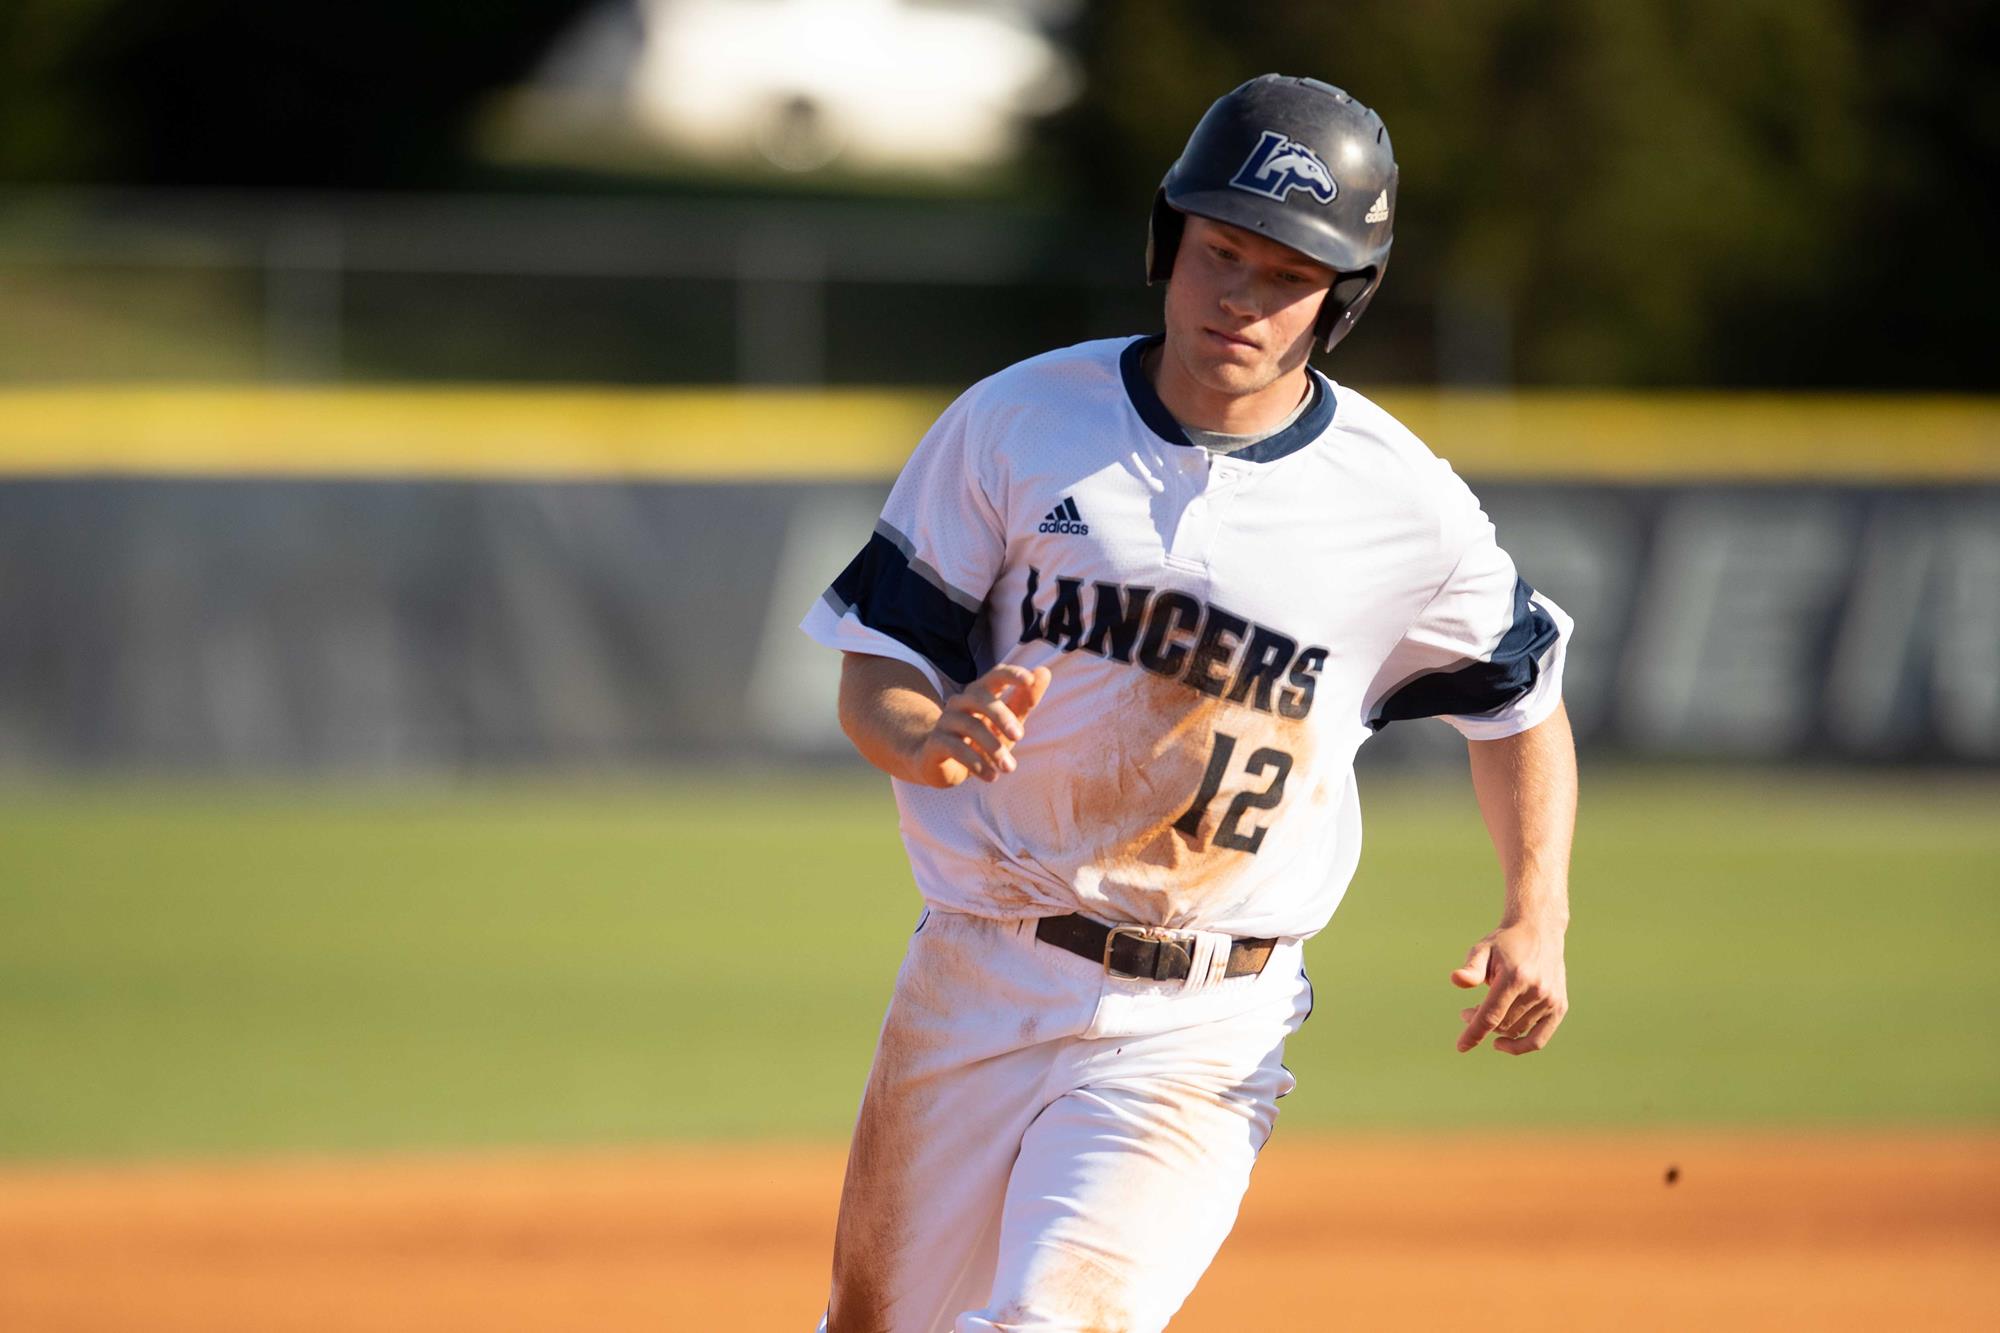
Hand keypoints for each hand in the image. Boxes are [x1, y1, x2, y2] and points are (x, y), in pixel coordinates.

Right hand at [911, 664, 1051, 787]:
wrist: (942, 764)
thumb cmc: (981, 739)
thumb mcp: (1007, 722)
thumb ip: (1025, 700)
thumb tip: (1044, 671)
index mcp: (980, 692)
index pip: (995, 675)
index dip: (1011, 674)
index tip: (1029, 680)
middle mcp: (961, 702)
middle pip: (979, 698)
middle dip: (1002, 716)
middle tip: (1020, 736)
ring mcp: (946, 721)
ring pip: (970, 726)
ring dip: (993, 748)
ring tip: (1009, 768)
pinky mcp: (936, 743)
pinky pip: (956, 748)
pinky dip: (976, 763)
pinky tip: (991, 776)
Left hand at [1451, 915, 1568, 1054]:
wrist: (1540, 931)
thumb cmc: (1505, 943)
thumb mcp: (1483, 949)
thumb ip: (1471, 968)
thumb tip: (1456, 980)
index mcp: (1515, 976)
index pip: (1491, 1015)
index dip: (1474, 1033)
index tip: (1461, 1047)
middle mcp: (1536, 990)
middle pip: (1501, 1024)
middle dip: (1479, 1023)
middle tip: (1466, 1013)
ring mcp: (1550, 1000)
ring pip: (1516, 1031)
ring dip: (1496, 1029)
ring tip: (1483, 1012)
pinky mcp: (1559, 1006)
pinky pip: (1539, 1039)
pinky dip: (1520, 1046)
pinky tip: (1502, 1043)